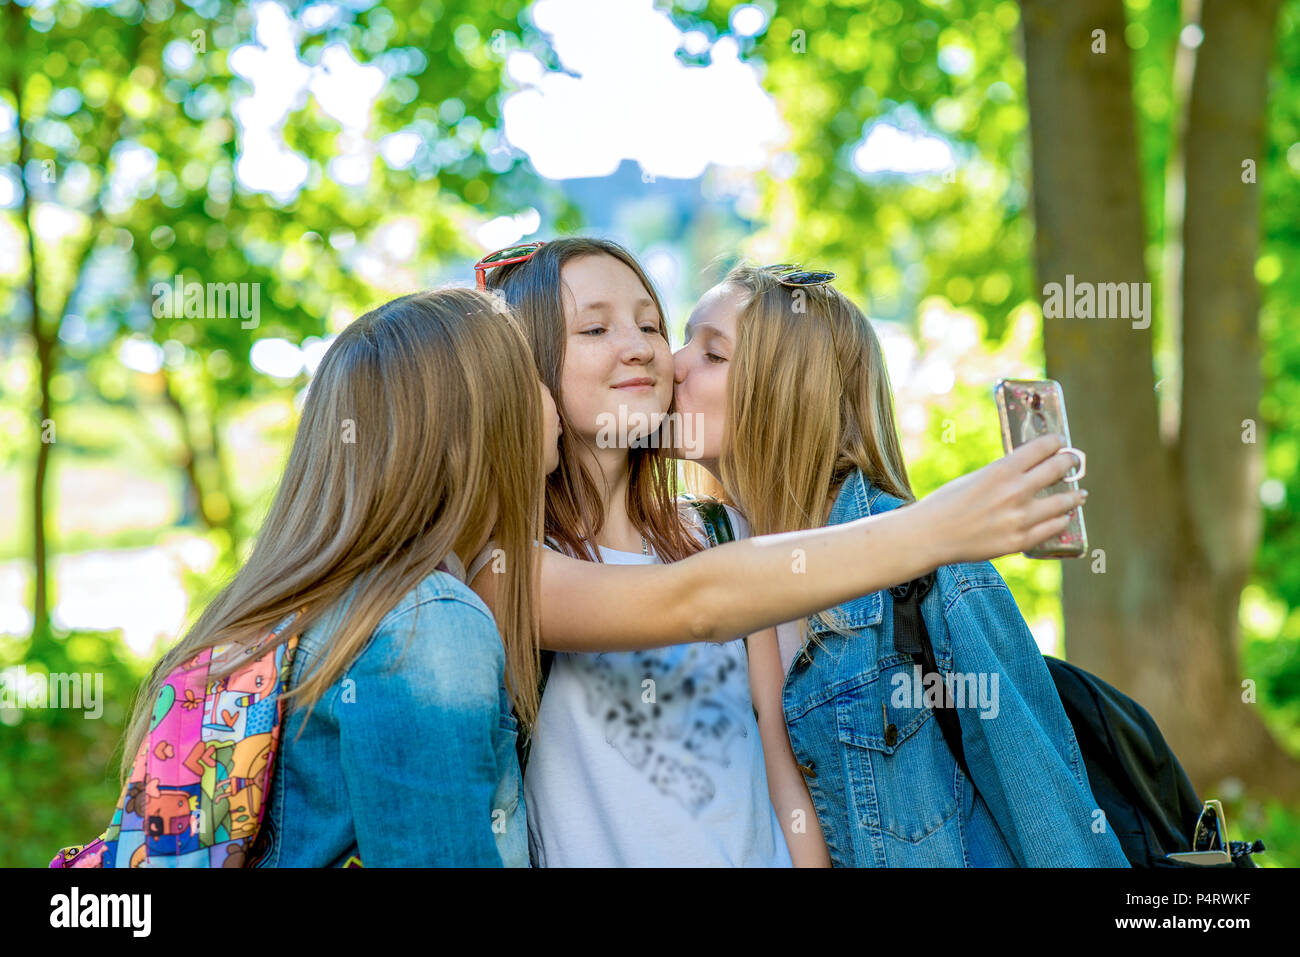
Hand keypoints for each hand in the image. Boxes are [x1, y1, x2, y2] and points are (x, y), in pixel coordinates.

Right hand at [917, 434, 1087, 564]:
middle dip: (1069, 463)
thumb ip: (1003, 474)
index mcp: (1002, 470)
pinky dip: (1060, 520)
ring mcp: (1019, 518)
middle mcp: (1015, 492)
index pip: (1043, 448)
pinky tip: (1063, 517)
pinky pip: (1052, 528)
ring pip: (1063, 503)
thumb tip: (1027, 471)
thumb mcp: (975, 477)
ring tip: (1079, 495)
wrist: (930, 535)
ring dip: (1074, 496)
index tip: (1060, 443)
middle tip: (1073, 462)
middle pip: (1058, 470)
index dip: (1056, 443)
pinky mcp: (1019, 541)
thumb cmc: (946, 503)